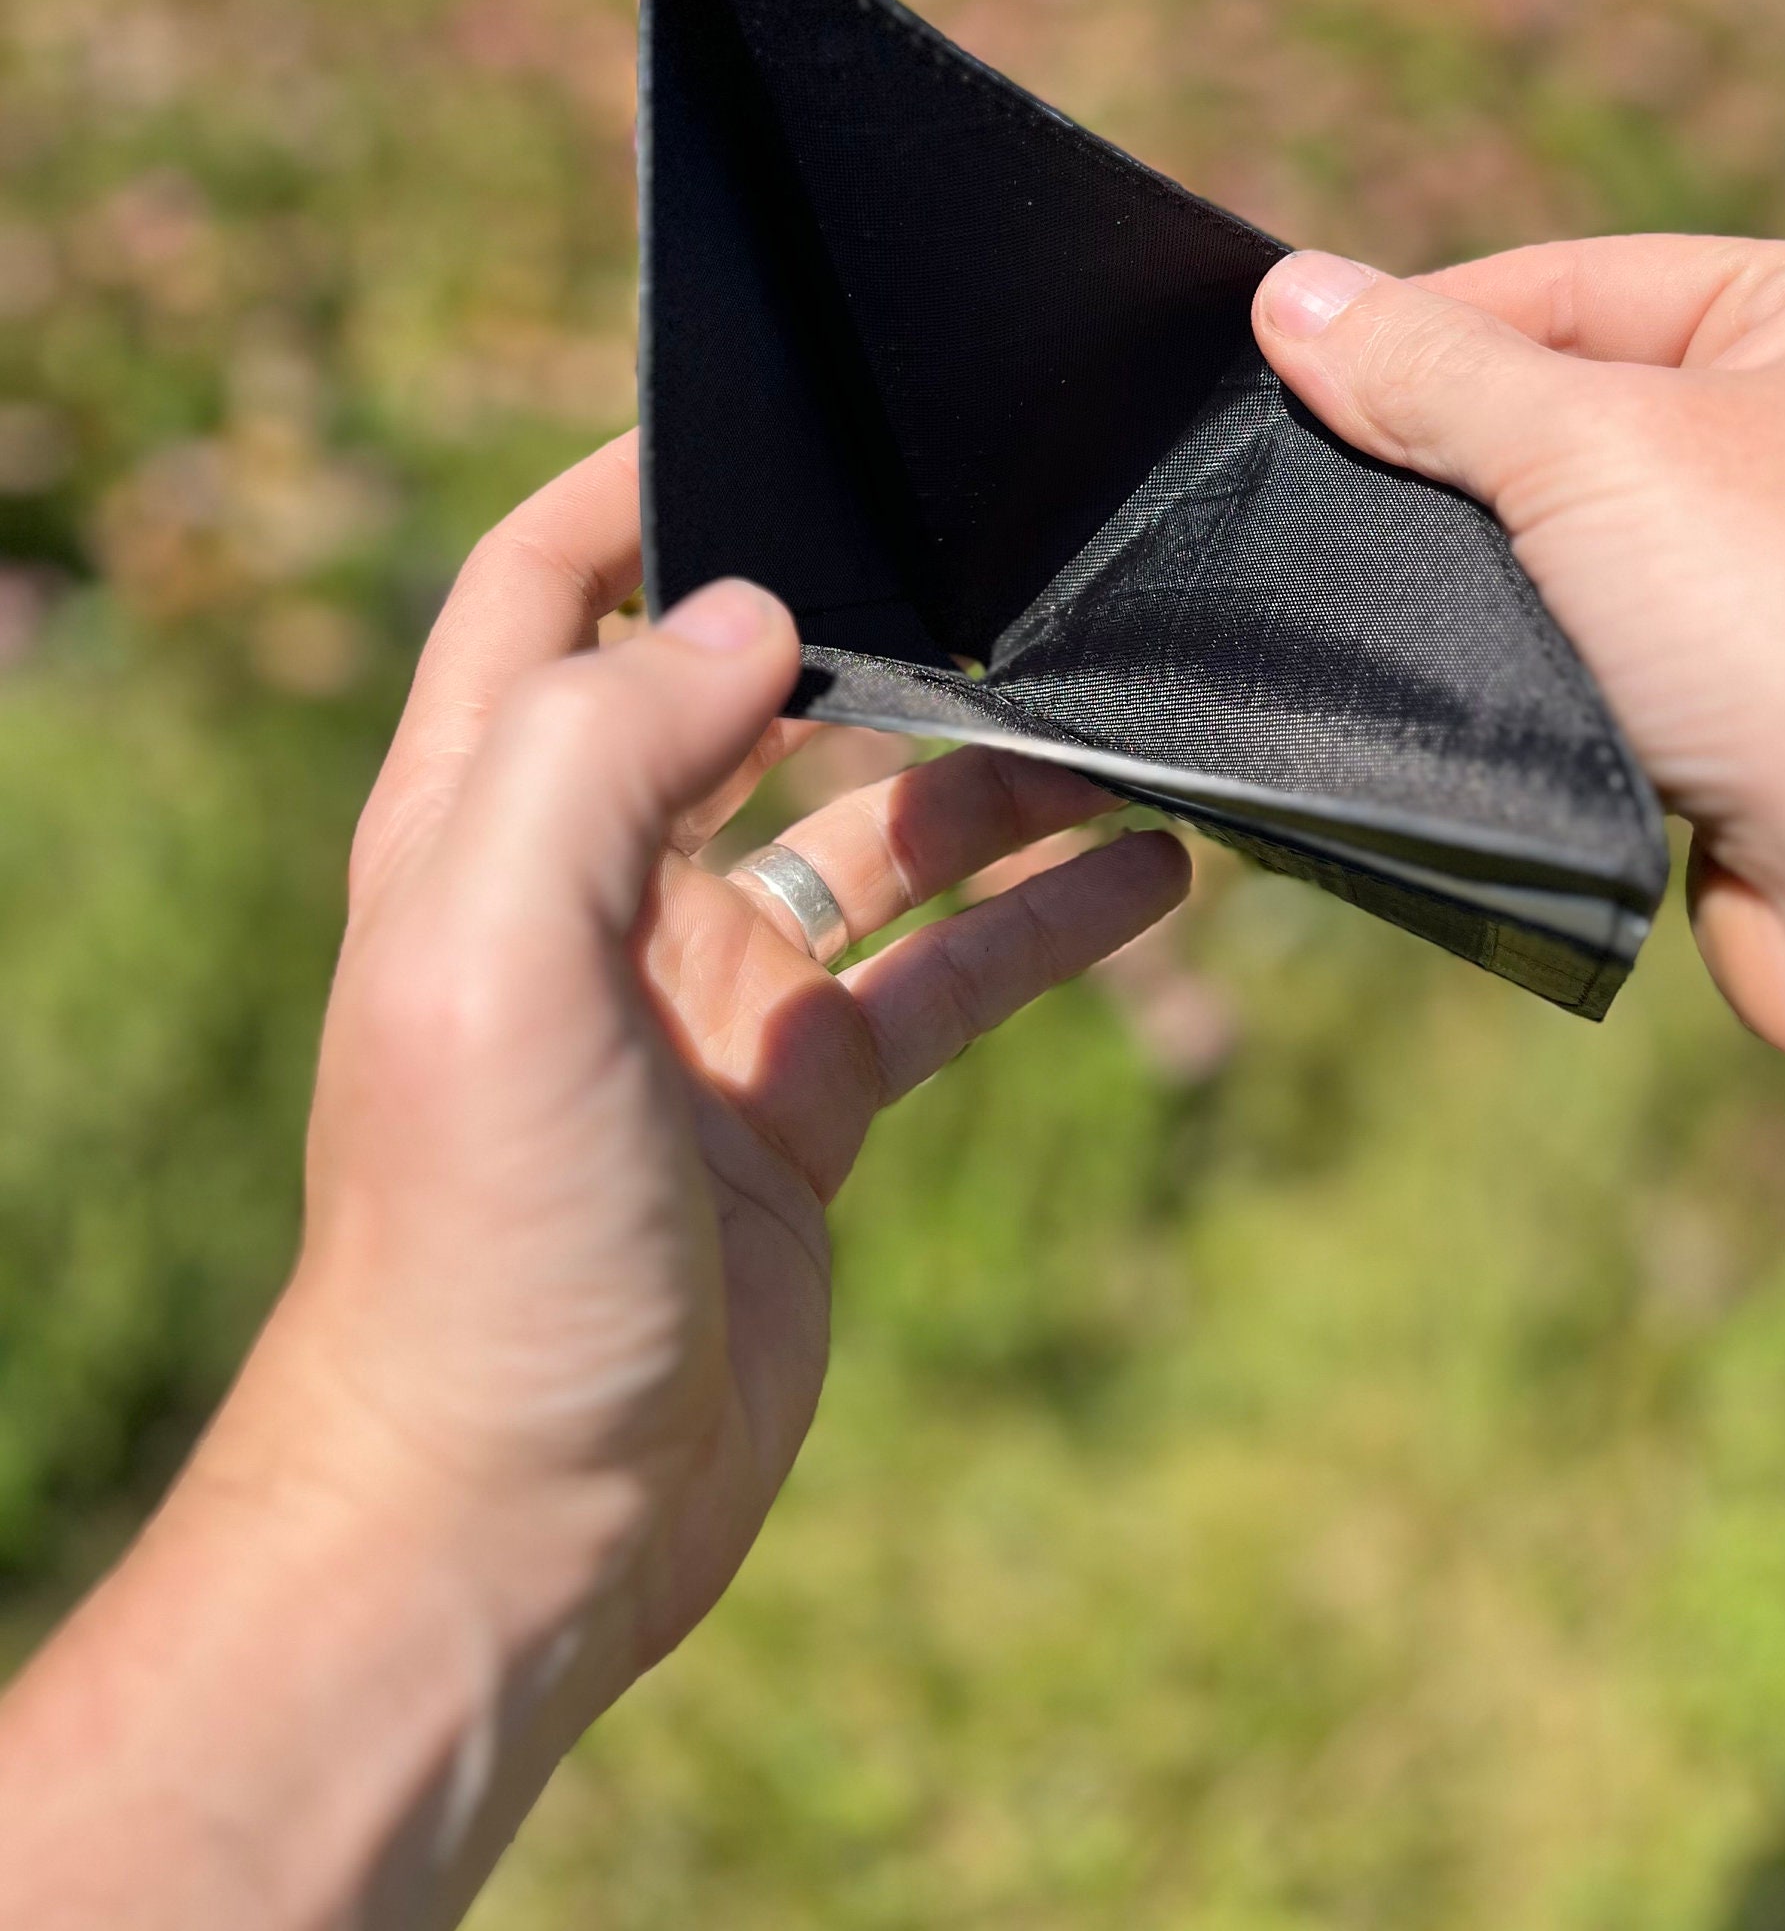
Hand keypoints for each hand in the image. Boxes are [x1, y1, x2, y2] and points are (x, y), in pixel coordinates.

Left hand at [260, 427, 1188, 1672]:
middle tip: (1010, 565)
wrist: (520, 1514)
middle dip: (867, 625)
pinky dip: (1044, 921)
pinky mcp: (803, 1103)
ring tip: (1132, 728)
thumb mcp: (497, 949)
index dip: (635, 488)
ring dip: (993, 774)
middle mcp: (595, 889)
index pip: (542, 591)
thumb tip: (757, 615)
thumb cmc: (483, 1231)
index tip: (770, 416)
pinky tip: (1158, 873)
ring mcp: (709, 997)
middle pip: (740, 692)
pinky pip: (943, 973)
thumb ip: (604, 748)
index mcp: (481, 822)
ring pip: (875, 829)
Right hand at [1256, 238, 1784, 1481]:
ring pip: (1583, 554)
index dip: (1429, 321)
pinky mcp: (1763, 724)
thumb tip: (1291, 293)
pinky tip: (1455, 698)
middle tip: (1310, 487)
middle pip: (1577, 412)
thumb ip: (1430, 370)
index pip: (1582, 280)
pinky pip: (1606, 671)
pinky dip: (1534, 685)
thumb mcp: (1592, 449)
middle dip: (1455, 459)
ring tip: (1375, 597)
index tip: (1285, 363)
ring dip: (1491, 587)